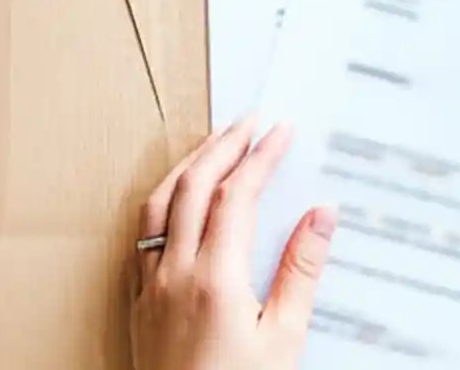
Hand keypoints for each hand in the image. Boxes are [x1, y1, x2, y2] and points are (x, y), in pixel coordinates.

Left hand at [130, 120, 334, 369]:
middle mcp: (173, 274)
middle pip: (193, 186)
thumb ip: (301, 270)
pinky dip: (163, 200)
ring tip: (216, 145)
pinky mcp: (138, 303)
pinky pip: (142, 233)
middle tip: (252, 121)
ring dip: (189, 165)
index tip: (281, 132)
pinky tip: (177, 198)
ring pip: (159, 204)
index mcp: (215, 279)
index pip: (236, 195)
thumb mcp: (285, 338)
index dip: (260, 156)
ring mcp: (149, 287)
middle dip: (224, 145)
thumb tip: (321, 216)